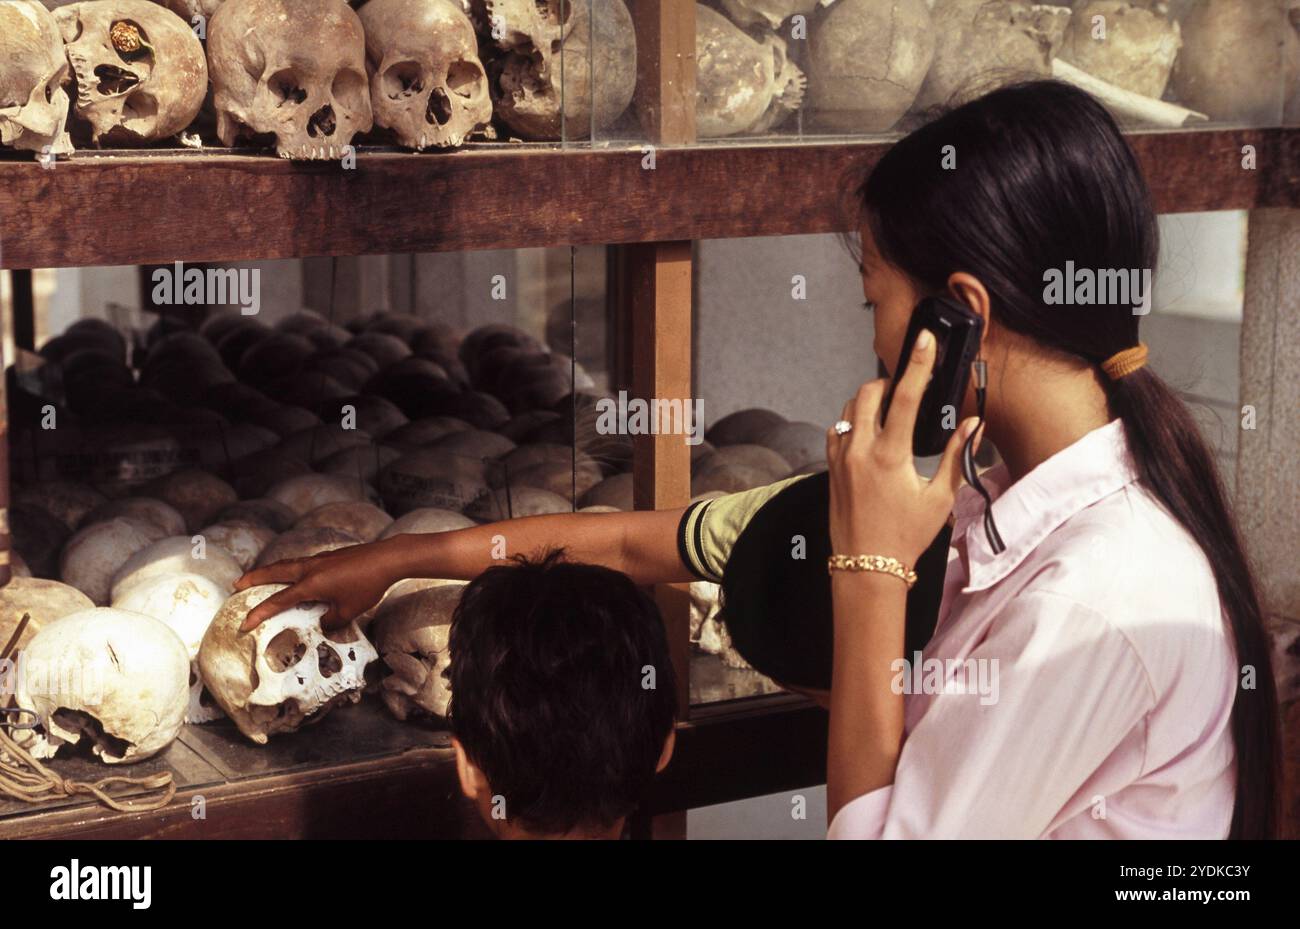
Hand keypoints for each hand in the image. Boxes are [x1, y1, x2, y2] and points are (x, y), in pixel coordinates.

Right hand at [235, 540, 400, 631]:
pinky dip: (289, 567)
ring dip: (270, 570)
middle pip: (274, 571)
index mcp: (311, 584)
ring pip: (287, 564)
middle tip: (236, 584)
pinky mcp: (329, 557)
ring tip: (259, 576)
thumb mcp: (348, 611)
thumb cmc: (368, 585)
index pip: (278, 601)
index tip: (244, 623)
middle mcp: (310, 568)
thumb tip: (322, 623)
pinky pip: (301, 562)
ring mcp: (319, 560)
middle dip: (254, 578)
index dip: (259, 613)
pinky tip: (293, 573)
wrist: (387, 559)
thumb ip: (331, 621)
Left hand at [826, 329, 981, 566]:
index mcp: (890, 456)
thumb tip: (974, 425)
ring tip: (890, 407)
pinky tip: (867, 430)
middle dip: (889, 381)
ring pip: (849, 409)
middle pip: (869, 393)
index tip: (925, 340)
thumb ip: (958, 456)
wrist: (866, 568)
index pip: (906, 397)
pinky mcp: (830, 468)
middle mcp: (860, 451)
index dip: (918, 364)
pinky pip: (836, 430)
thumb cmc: (906, 537)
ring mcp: (840, 459)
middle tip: (907, 386)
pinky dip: (852, 421)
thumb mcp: (941, 498)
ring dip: (869, 399)